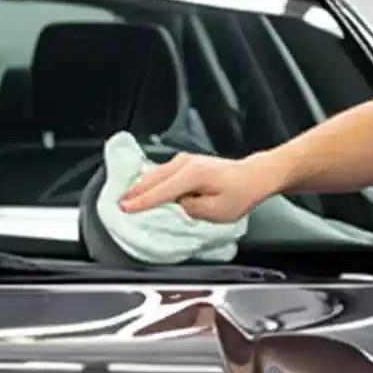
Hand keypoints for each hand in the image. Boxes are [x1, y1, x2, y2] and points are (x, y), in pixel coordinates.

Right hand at [119, 152, 279, 222]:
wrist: (254, 176)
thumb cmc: (240, 194)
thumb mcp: (216, 212)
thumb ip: (191, 209)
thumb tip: (176, 206)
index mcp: (192, 176)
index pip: (160, 191)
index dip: (141, 202)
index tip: (124, 209)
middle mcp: (186, 164)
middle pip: (152, 179)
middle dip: (134, 192)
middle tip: (118, 204)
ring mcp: (185, 161)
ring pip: (155, 174)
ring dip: (141, 186)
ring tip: (127, 198)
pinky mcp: (187, 163)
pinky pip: (162, 172)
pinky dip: (151, 181)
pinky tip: (144, 189)